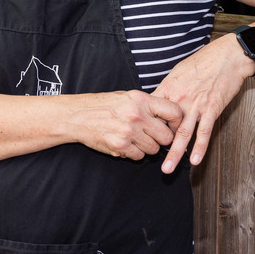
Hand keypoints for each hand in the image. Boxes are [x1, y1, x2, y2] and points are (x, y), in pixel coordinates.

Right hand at [67, 90, 182, 160]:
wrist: (78, 116)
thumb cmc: (103, 105)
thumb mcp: (127, 97)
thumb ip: (149, 106)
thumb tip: (170, 119)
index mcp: (141, 100)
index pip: (174, 112)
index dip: (177, 122)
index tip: (172, 126)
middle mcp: (137, 115)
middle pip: (167, 136)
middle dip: (162, 139)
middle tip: (152, 136)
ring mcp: (129, 132)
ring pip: (154, 149)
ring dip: (147, 147)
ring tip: (134, 138)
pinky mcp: (120, 146)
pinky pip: (139, 156)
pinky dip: (134, 153)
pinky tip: (125, 144)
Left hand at [153, 36, 253, 173]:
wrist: (227, 57)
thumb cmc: (203, 62)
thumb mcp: (178, 72)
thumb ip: (168, 88)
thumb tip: (157, 99)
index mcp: (169, 88)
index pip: (151, 110)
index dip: (144, 124)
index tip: (138, 136)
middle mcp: (180, 98)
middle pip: (163, 125)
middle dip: (154, 144)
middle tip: (145, 159)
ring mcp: (196, 105)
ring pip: (182, 133)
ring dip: (175, 153)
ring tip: (167, 169)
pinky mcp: (212, 109)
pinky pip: (204, 131)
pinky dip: (200, 147)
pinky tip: (195, 161)